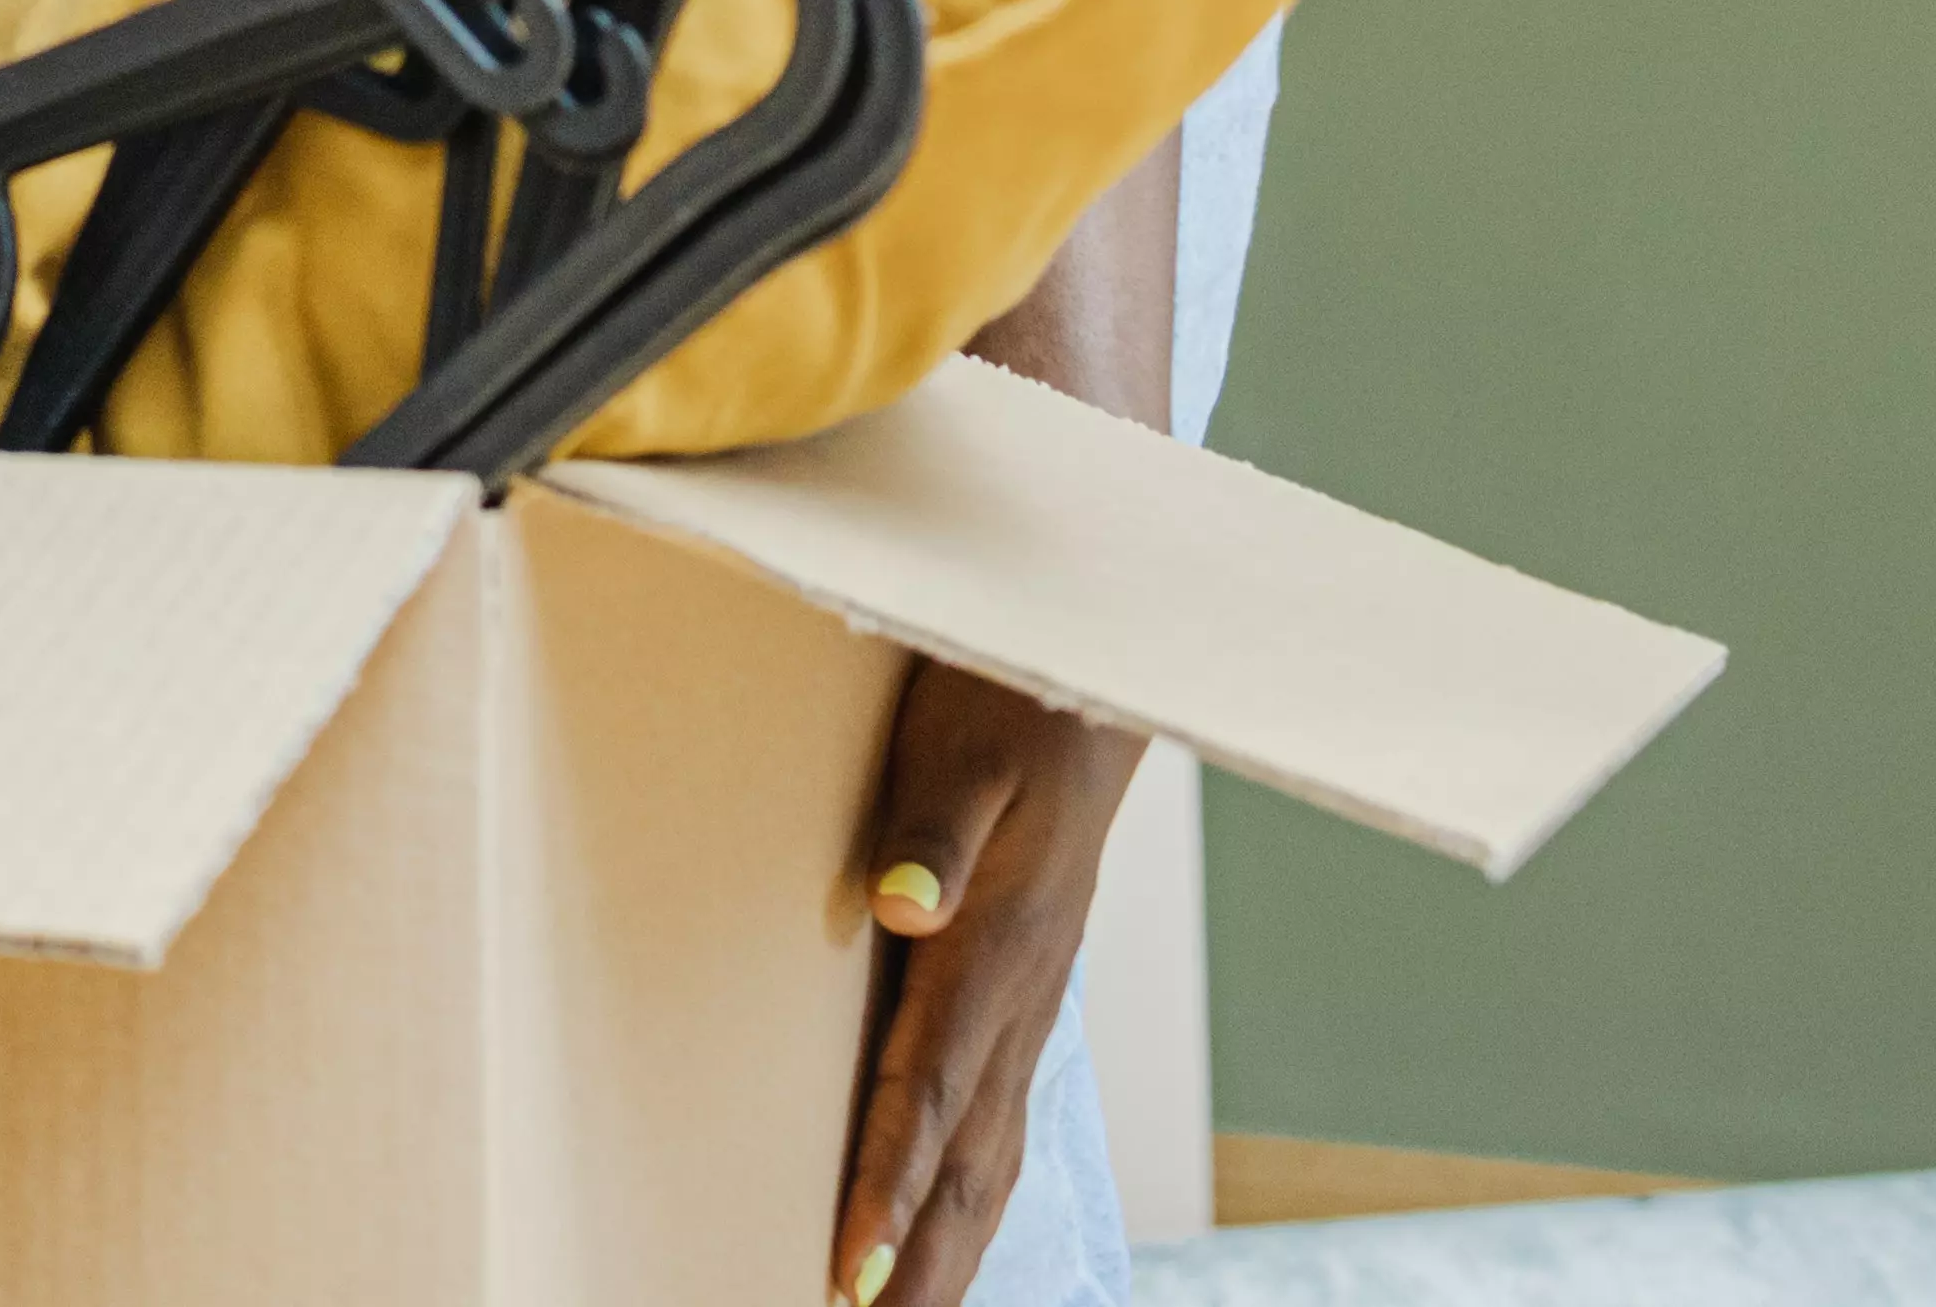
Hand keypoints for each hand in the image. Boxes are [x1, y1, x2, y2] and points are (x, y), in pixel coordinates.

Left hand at [830, 654, 1141, 1304]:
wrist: (1089, 686)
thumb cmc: (1007, 708)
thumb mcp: (962, 746)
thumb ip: (928, 823)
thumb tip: (902, 903)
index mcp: (995, 949)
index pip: (929, 1092)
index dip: (885, 1184)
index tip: (846, 1272)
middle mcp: (1019, 1000)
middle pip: (964, 1161)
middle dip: (916, 1262)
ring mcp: (1030, 1010)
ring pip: (988, 1160)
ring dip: (942, 1249)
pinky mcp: (1023, 1001)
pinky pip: (994, 1126)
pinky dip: (964, 1198)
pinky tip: (936, 1234)